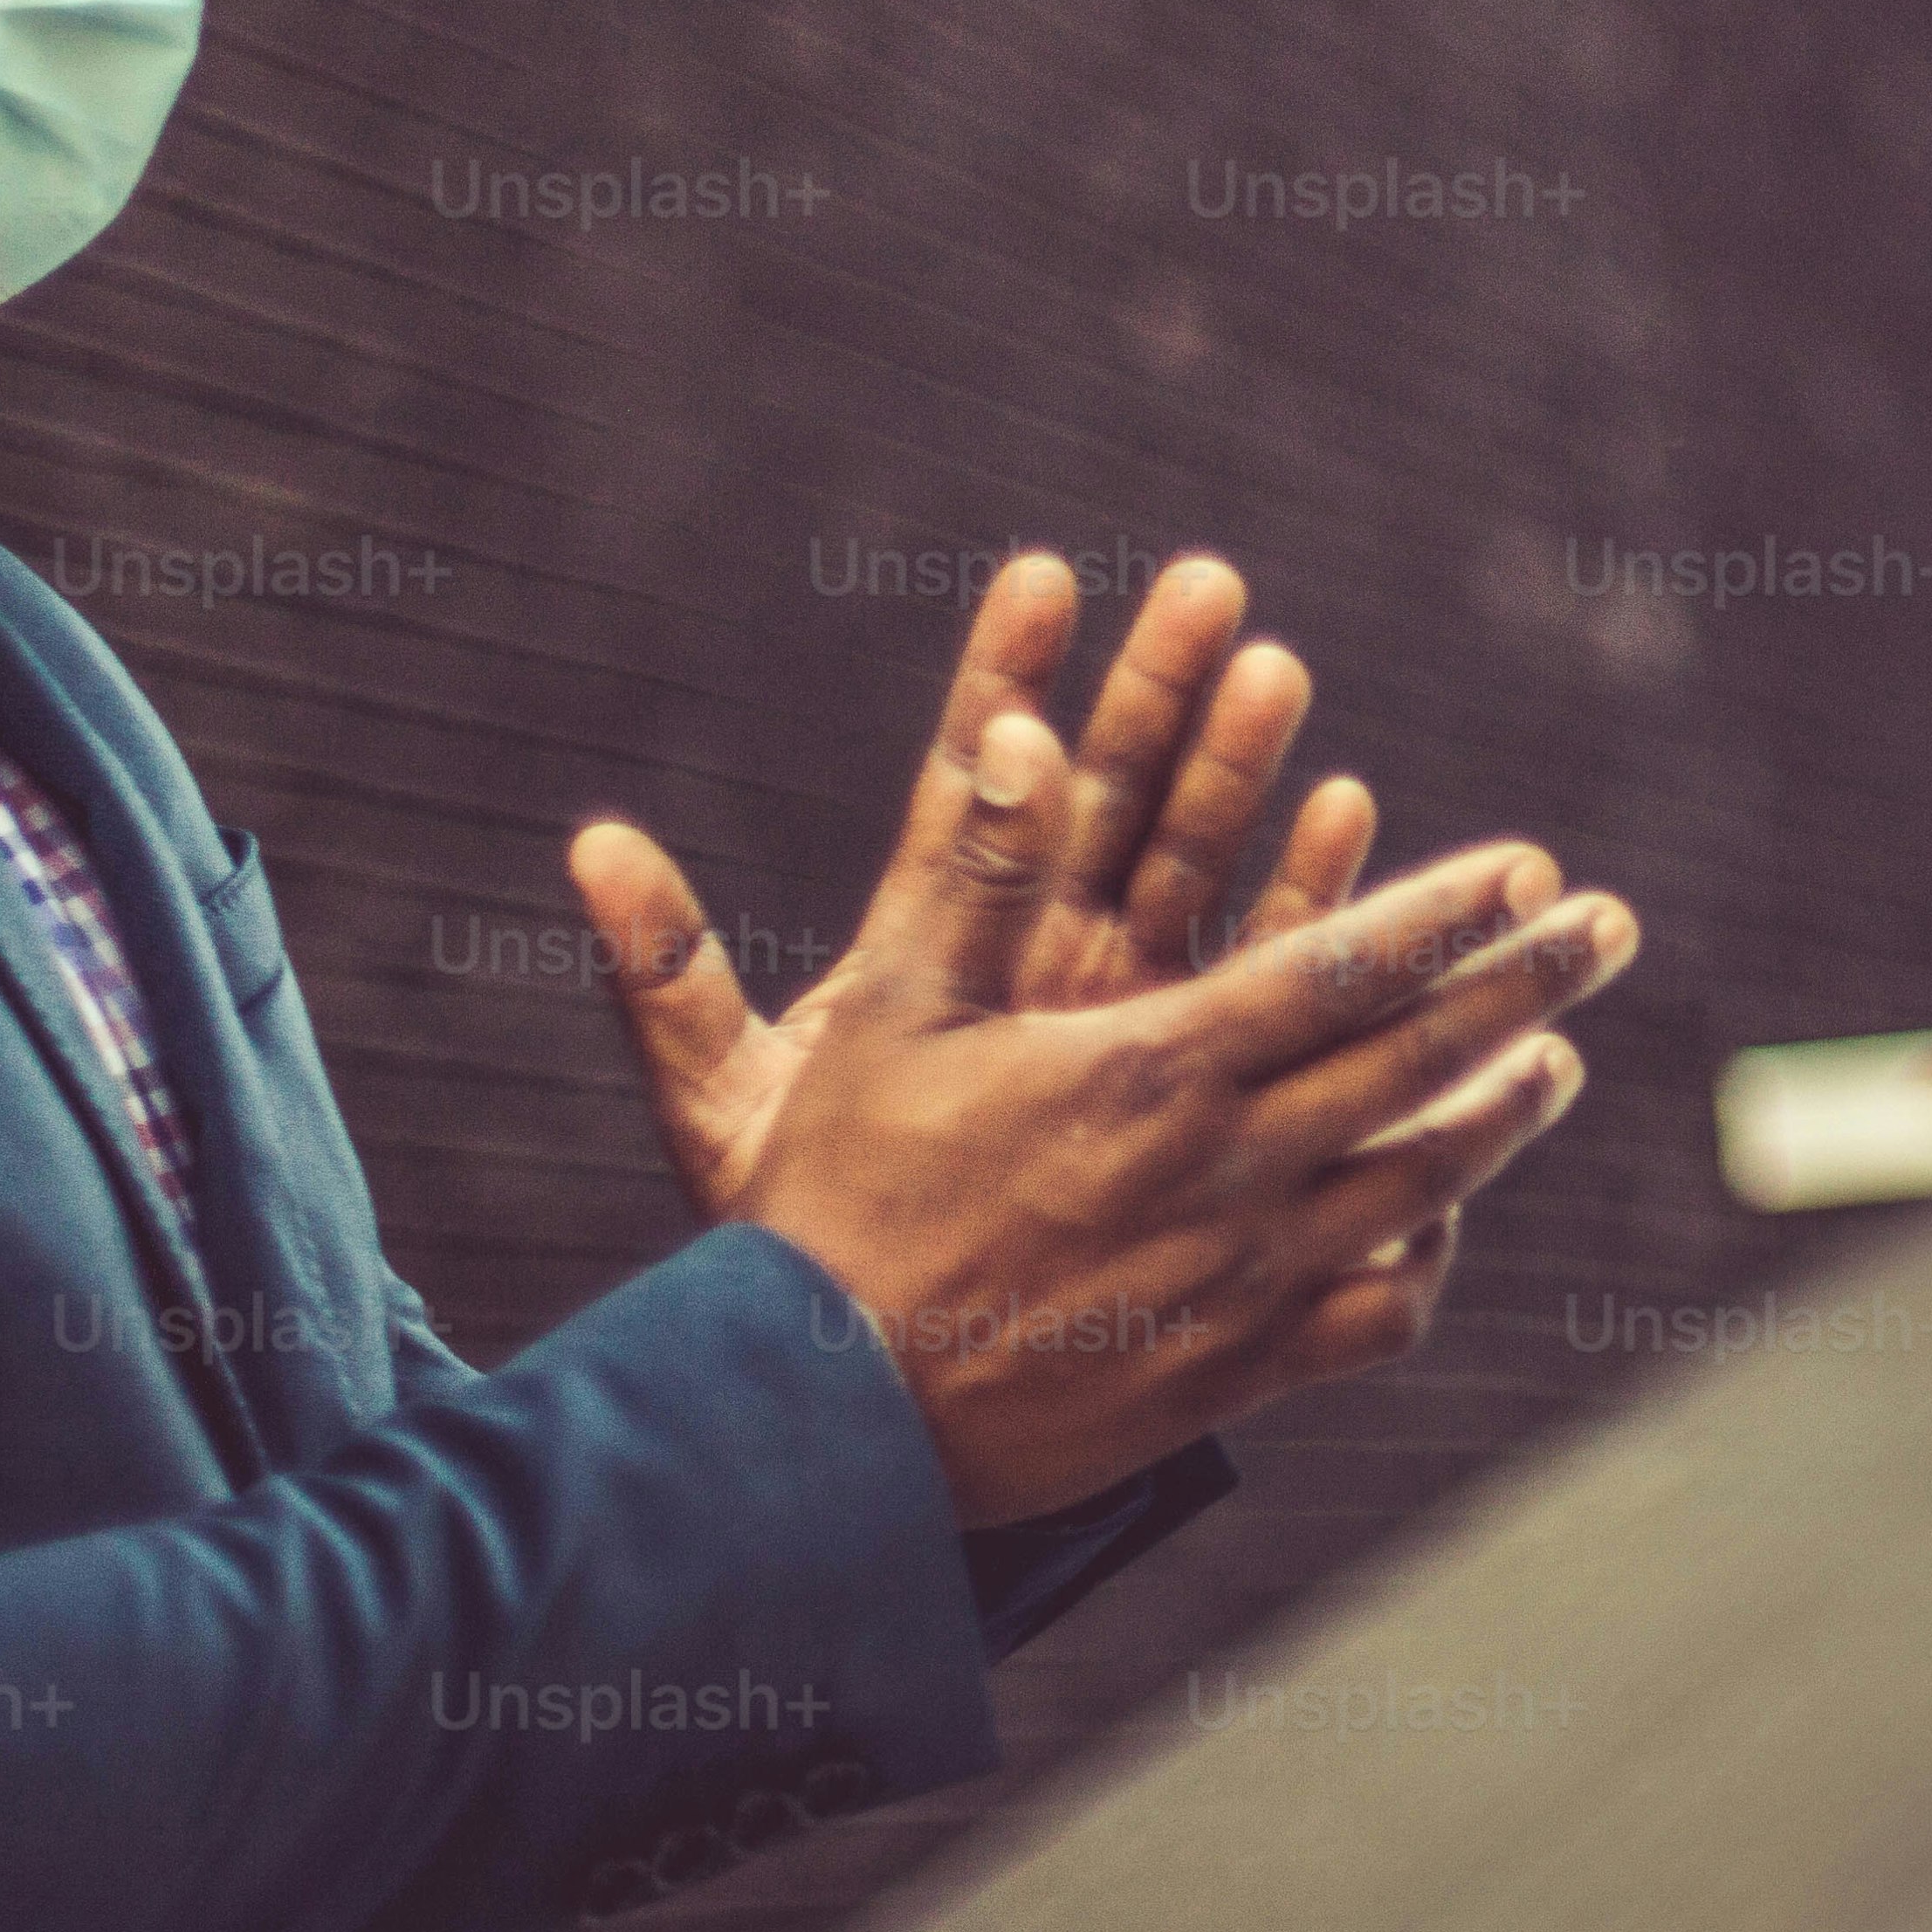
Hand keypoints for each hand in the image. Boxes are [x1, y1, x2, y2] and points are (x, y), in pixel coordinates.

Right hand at [565, 560, 1637, 1520]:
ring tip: (1558, 1063)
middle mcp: (1225, 1175)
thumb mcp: (889, 1016)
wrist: (817, 1427)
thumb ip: (977, 873)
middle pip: (1417, 1064)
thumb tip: (1027, 731)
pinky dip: (1427, 1260)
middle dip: (1527, 987)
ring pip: (1420, 1183)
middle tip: (1610, 931)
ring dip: (1503, 1114)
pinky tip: (1444, 1223)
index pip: (1343, 969)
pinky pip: (1375, 1316)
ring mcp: (1242, 1284)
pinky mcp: (1233, 1377)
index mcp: (1153, 1073)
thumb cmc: (835, 1205)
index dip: (1452, 913)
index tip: (1534, 868)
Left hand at [573, 552, 1385, 1234]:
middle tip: (1210, 589)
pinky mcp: (1183, 1067)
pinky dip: (1299, 888)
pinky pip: (1254, 964)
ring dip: (1237, 767)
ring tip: (1275, 670)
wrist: (894, 1354)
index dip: (1002, 680)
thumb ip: (666, 978)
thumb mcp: (723, 1104)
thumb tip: (590, 847)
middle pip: (1100, 795)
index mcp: (927, 946)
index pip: (968, 785)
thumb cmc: (801, 1225)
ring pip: (1187, 861)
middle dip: (1157, 689)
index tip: (1042, 577)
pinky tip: (1342, 808)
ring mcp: (1116, 1006)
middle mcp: (1030, 958)